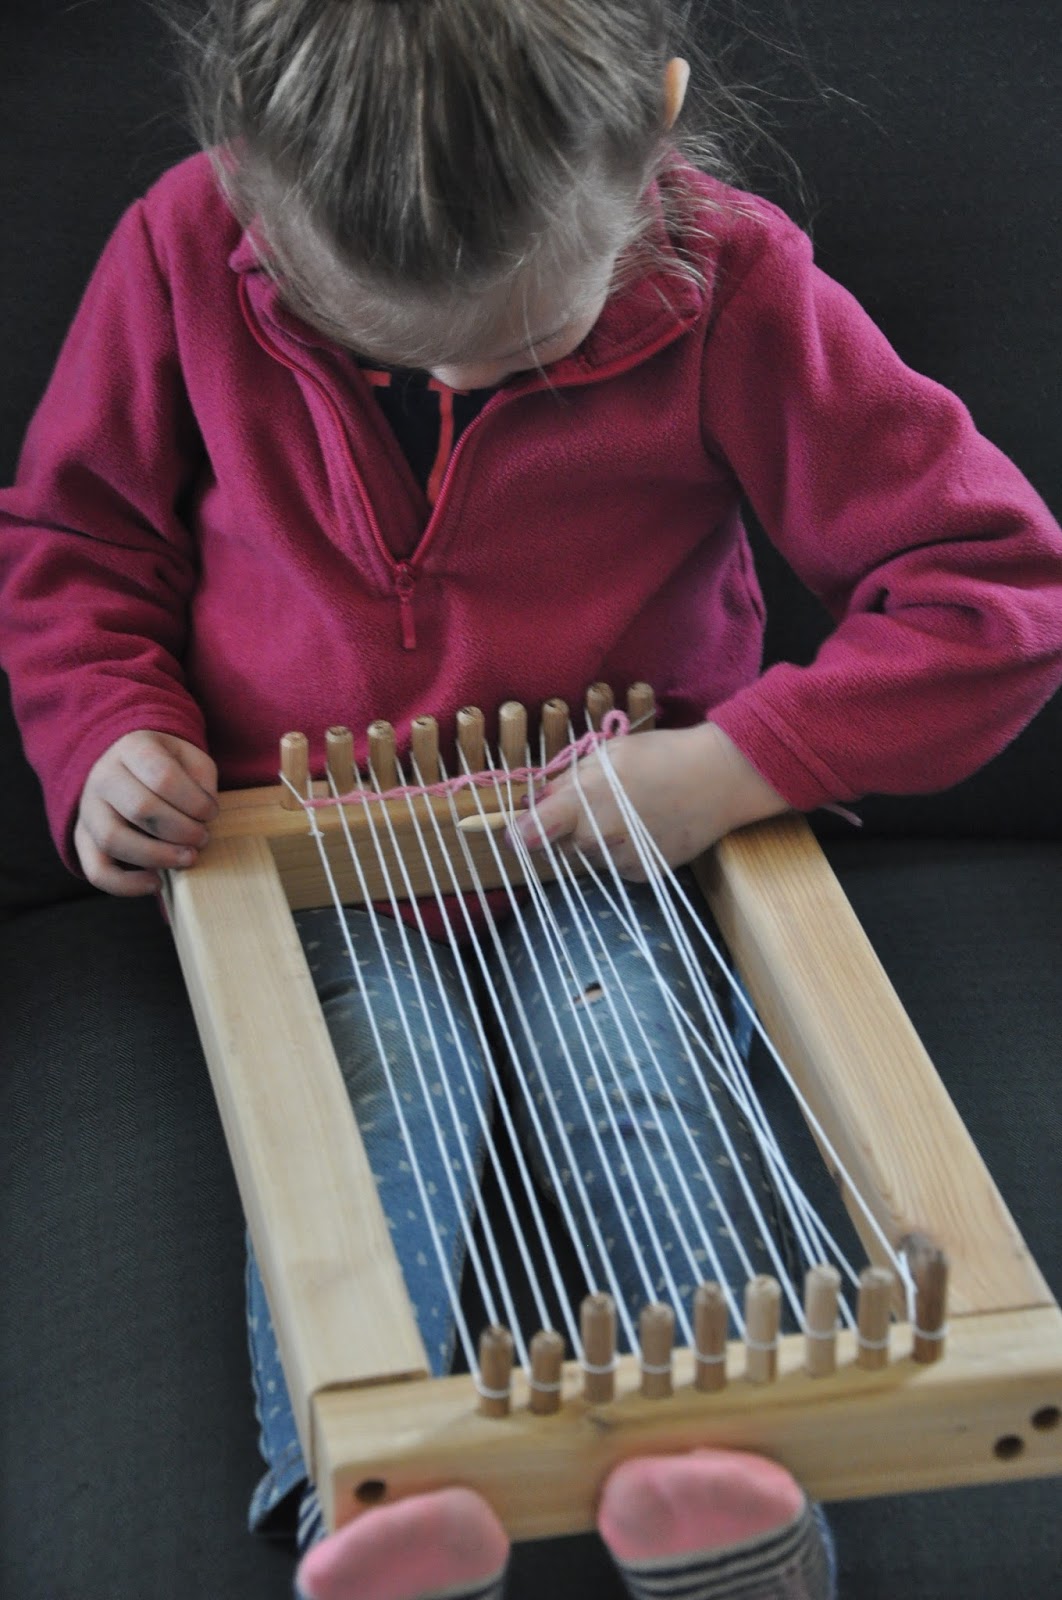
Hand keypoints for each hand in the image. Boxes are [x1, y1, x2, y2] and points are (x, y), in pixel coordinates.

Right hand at [74, 730, 218, 895]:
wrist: (124, 762)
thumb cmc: (165, 764)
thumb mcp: (190, 758)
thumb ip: (202, 781)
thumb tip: (202, 817)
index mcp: (132, 748)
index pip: (163, 777)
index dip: (194, 801)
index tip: (211, 812)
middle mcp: (102, 776)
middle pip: (140, 809)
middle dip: (181, 830)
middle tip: (202, 839)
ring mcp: (88, 809)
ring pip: (113, 840)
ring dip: (158, 856)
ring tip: (187, 859)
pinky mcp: (83, 838)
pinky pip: (96, 870)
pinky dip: (126, 886)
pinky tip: (156, 883)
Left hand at [509, 722, 787, 880]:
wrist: (718, 779)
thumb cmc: (661, 756)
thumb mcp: (608, 754)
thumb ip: (567, 780)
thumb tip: (536, 801)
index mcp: (584, 801)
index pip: (533, 831)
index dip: (518, 835)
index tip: (511, 836)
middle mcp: (597, 837)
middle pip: (559, 844)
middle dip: (566, 827)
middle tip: (593, 803)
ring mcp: (620, 859)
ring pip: (588, 856)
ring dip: (594, 840)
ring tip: (627, 812)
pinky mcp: (640, 874)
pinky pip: (614, 865)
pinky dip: (620, 851)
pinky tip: (644, 828)